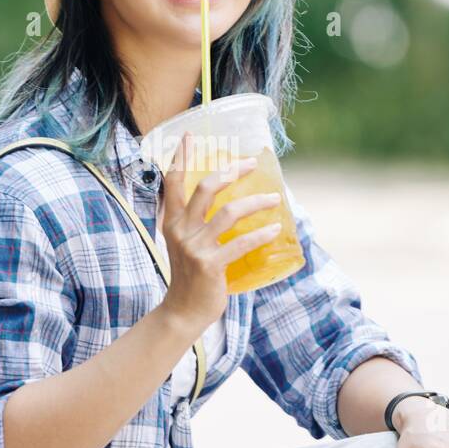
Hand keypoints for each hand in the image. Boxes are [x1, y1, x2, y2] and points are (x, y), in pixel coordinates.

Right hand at [159, 130, 283, 334]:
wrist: (183, 311)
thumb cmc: (190, 275)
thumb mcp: (185, 244)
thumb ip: (196, 223)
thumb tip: (228, 202)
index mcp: (172, 222)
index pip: (173, 182)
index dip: (181, 157)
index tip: (189, 136)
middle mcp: (181, 230)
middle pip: (206, 188)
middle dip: (231, 171)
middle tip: (251, 164)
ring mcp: (195, 247)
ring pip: (229, 212)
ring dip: (256, 202)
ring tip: (275, 199)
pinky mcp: (210, 265)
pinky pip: (241, 243)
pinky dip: (261, 234)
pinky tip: (275, 229)